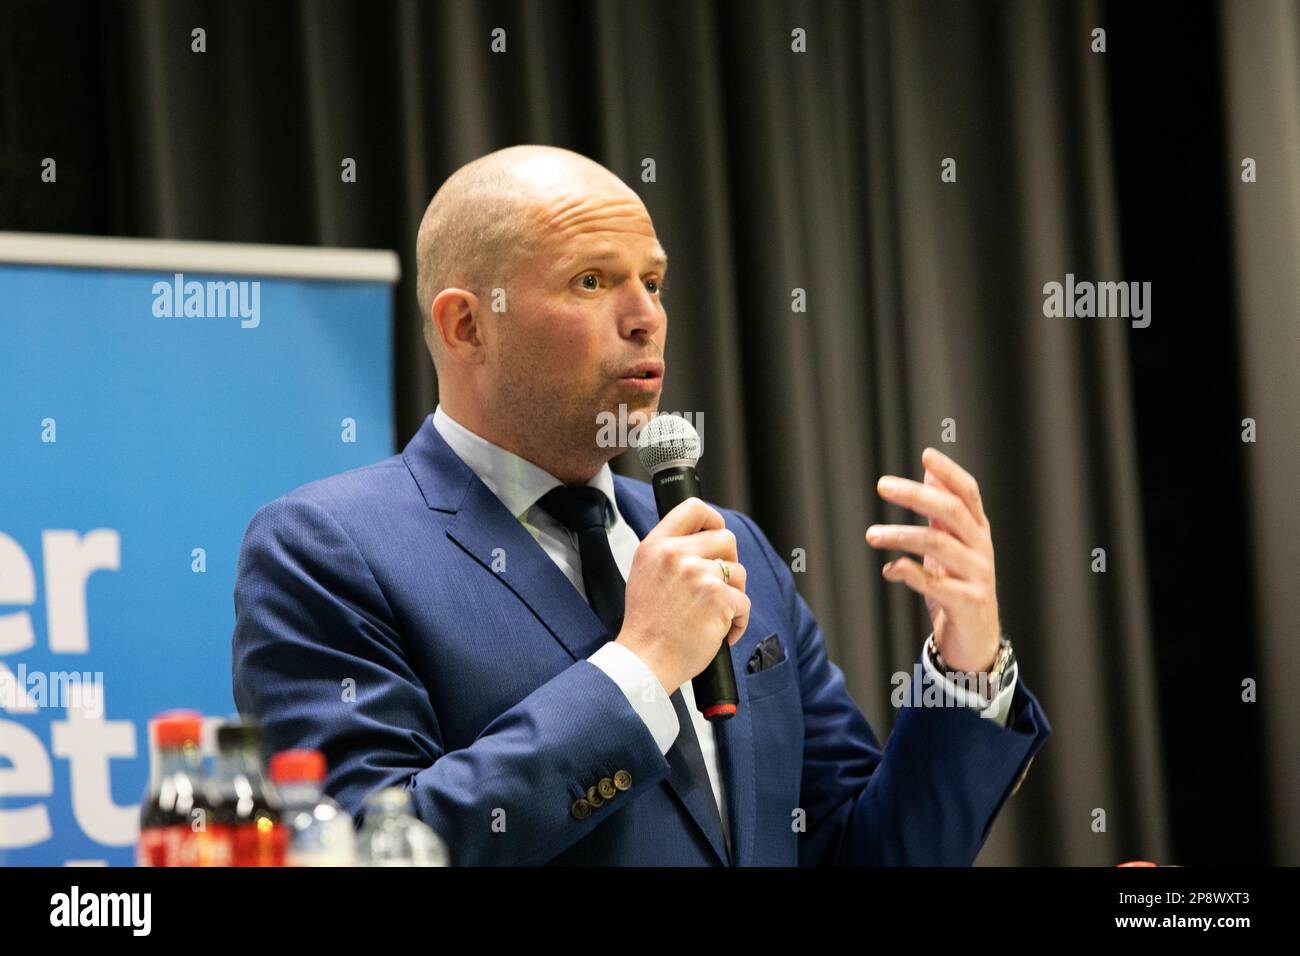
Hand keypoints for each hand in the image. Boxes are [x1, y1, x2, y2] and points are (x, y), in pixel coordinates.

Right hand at [616, 497, 749, 692]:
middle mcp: (676, 554)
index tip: (716, 533)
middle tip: (719, 584)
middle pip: (726, 538)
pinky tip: (722, 632)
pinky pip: (744, 602)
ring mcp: (698, 574)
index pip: (693, 508)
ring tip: (715, 613)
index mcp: (656, 545)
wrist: (645, 659)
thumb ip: (669, 551)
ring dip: (734, 594)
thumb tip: (702, 539)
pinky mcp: (718, 597)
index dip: (713, 518)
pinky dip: (738, 620)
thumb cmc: (646, 623)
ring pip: (738, 571)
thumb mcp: (644, 573)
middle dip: (729, 561)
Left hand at [866, 447, 1000, 672]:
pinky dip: (910, 573)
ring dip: (901, 535)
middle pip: (952, 513)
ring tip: (871, 534)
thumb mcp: (952, 546)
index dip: (950, 473)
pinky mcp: (967, 604)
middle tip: (883, 486)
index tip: (927, 454)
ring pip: (939, 546)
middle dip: (917, 496)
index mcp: (977, 532)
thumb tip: (930, 473)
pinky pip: (936, 585)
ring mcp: (977, 577)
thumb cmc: (959, 588)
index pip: (968, 494)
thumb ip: (943, 513)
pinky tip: (889, 569)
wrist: (976, 643)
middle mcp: (981, 549)